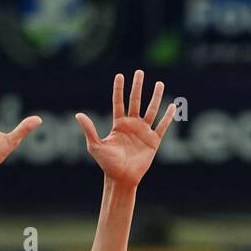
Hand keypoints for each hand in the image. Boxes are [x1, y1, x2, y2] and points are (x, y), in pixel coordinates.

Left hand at [75, 70, 176, 185]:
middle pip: (136, 101)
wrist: (121, 178)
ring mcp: (143, 132)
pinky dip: (167, 117)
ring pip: (151, 110)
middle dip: (137, 86)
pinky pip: (162, 126)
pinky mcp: (153, 141)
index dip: (119, 89)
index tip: (120, 75)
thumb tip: (78, 114)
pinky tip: (172, 106)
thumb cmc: (107, 164)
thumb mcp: (95, 146)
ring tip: (159, 83)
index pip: (119, 102)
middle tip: (140, 72)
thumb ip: (89, 129)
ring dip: (155, 97)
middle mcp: (132, 125)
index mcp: (118, 124)